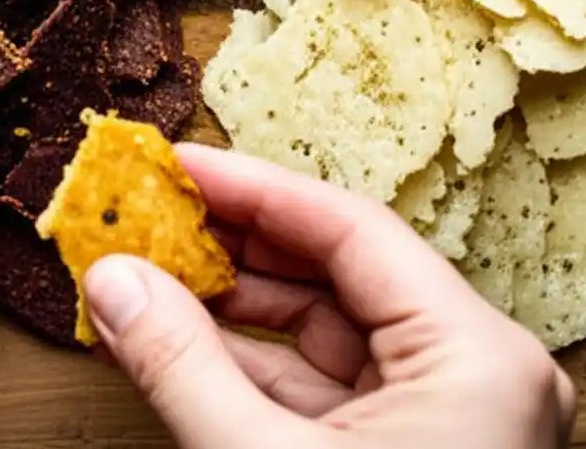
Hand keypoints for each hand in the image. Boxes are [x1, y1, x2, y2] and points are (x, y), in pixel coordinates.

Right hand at [85, 144, 574, 448]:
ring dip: (223, 308)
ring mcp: (427, 422)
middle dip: (230, 250)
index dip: (254, 191)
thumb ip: (180, 365)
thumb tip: (112, 282)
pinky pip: (306, 390)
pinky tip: (169, 339)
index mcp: (473, 360)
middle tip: (149, 217)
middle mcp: (464, 379)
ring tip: (143, 275)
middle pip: (332, 277)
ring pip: (313, 336)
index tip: (180, 164)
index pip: (350, 233)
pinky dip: (235, 365)